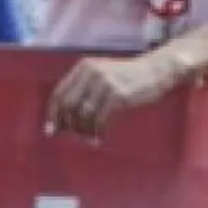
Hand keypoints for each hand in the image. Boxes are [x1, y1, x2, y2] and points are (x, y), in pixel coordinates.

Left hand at [46, 53, 187, 136]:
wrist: (156, 70)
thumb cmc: (127, 77)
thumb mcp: (101, 75)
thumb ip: (83, 90)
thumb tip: (64, 118)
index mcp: (83, 67)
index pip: (59, 93)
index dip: (53, 114)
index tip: (51, 130)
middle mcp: (91, 73)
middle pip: (68, 105)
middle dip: (67, 124)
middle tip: (73, 137)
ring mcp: (105, 83)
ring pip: (84, 114)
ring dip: (84, 130)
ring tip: (89, 139)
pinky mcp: (119, 95)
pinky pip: (101, 118)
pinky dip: (98, 131)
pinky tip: (100, 137)